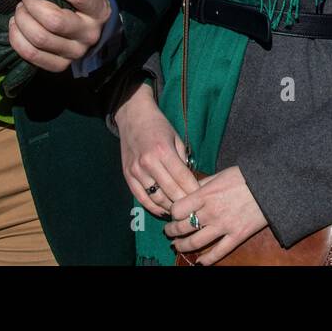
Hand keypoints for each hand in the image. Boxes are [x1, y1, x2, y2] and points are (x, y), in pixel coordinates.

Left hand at [9, 0, 132, 72]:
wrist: (86, 28)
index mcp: (100, 9)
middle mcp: (90, 34)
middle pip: (54, 21)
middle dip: (32, 3)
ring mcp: (75, 52)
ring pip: (40, 38)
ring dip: (22, 19)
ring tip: (20, 7)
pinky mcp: (59, 65)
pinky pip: (32, 55)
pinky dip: (17, 38)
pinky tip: (16, 25)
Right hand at [116, 82, 198, 217]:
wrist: (133, 117)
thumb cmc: (158, 126)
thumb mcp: (176, 138)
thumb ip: (183, 160)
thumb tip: (191, 181)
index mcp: (163, 151)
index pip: (183, 178)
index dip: (194, 192)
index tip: (203, 200)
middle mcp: (148, 162)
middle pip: (171, 191)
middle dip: (185, 203)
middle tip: (195, 211)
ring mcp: (136, 171)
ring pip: (157, 198)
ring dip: (170, 208)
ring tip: (182, 213)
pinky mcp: (128, 176)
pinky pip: (141, 198)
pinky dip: (153, 207)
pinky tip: (164, 211)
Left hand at [164, 166, 267, 264]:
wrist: (271, 185)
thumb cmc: (246, 176)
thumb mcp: (221, 174)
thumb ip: (203, 184)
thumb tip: (189, 190)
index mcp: (206, 195)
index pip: (177, 209)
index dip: (172, 212)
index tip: (173, 213)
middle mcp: (211, 212)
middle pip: (183, 227)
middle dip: (172, 231)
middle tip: (169, 231)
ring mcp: (224, 226)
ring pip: (196, 243)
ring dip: (183, 246)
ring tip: (177, 245)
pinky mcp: (237, 236)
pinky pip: (219, 252)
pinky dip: (207, 260)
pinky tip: (200, 262)